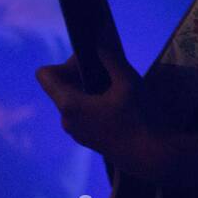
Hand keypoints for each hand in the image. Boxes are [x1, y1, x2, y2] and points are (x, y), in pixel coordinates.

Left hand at [35, 50, 173, 183]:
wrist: (152, 157)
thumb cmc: (138, 117)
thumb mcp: (128, 81)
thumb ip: (110, 58)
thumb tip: (98, 40)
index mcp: (69, 105)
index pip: (45, 75)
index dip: (63, 63)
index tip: (88, 61)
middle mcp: (66, 120)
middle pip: (60, 86)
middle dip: (79, 72)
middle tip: (107, 67)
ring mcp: (76, 132)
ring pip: (72, 100)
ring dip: (88, 87)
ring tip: (114, 83)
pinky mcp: (88, 139)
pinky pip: (81, 113)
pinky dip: (92, 102)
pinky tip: (116, 101)